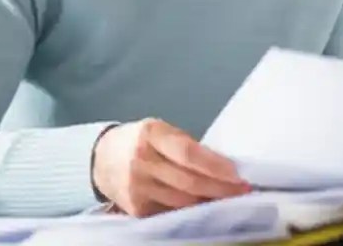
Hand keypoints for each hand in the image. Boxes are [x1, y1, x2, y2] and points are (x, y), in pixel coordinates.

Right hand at [91, 119, 249, 216]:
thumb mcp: (159, 130)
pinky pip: (170, 211)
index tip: (237, 174)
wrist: (99, 158)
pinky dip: (190, 210)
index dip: (215, 166)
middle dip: (220, 188)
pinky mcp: (136, 208)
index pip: (188, 153)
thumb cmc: (138, 140)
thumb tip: (221, 165)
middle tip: (243, 190)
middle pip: (189, 181)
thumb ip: (184, 145)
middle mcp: (142, 161)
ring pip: (182, 201)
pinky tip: (205, 207)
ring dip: (209, 201)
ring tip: (230, 199)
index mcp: (151, 134)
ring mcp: (138, 187)